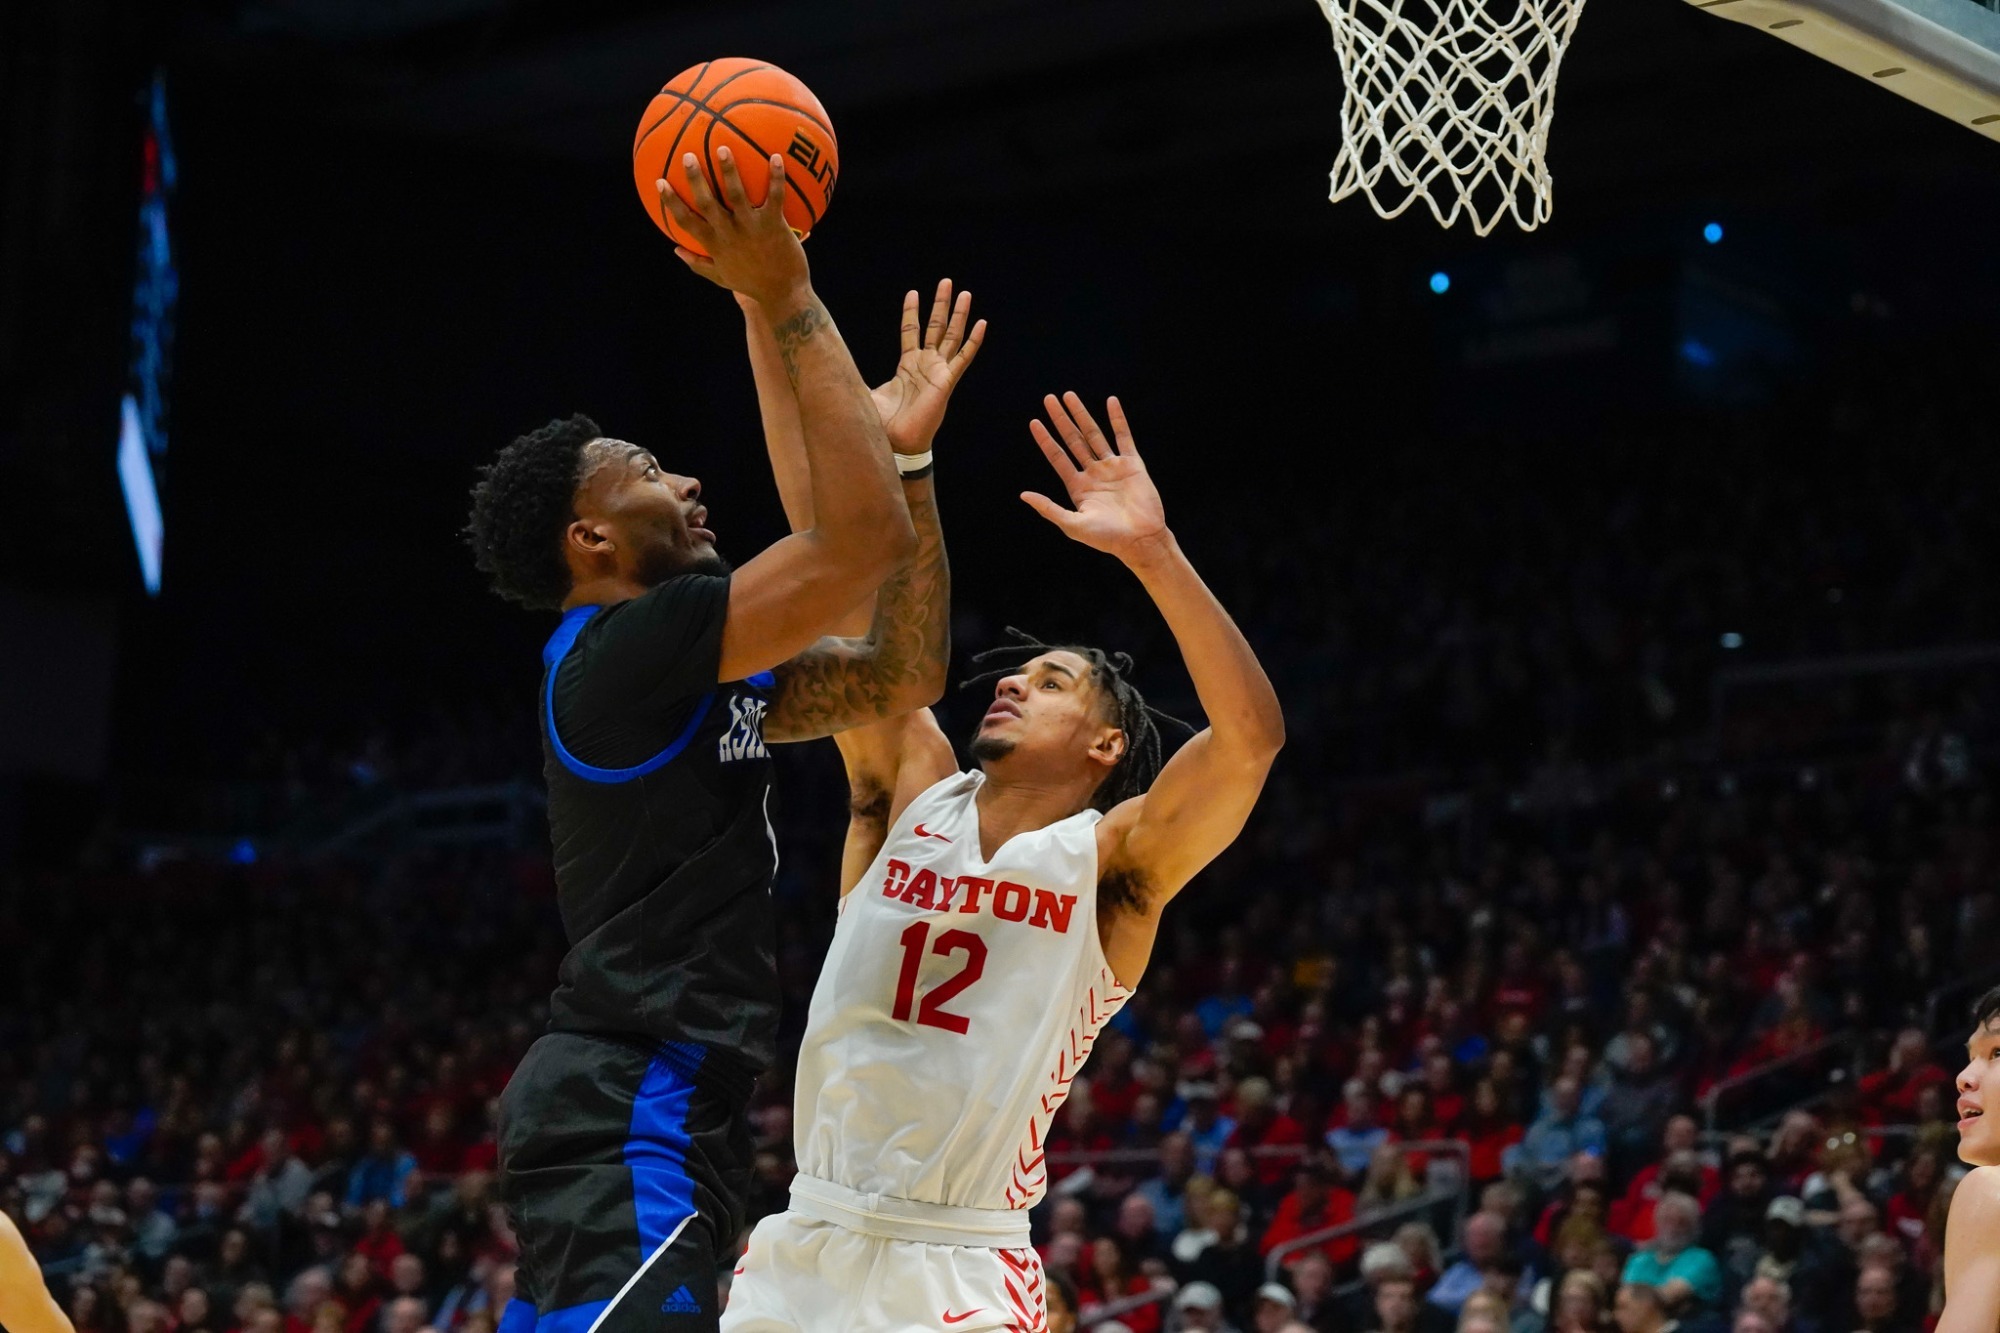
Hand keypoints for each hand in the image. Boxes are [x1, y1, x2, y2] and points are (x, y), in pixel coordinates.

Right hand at [656, 147, 809, 308]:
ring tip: (723, 148)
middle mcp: (729, 234)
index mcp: (715, 244)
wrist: (783, 295)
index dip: (671, 202)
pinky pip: (775, 197)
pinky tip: (777, 157)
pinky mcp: (775, 226)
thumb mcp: (721, 277)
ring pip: (737, 195)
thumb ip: (698, 264)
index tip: (659, 182)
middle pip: (706, 203)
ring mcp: (752, 229)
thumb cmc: (752, 284)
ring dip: (729, 171)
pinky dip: (777, 177)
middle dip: (695, 179)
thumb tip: (676, 250)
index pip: (686, 221)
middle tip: (688, 156)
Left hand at [870, 280, 985, 455]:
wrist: (897, 442)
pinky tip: (981, 324)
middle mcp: (926, 365)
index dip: (912, 312)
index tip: (913, 292)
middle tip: (946, 282)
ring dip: (959, 315)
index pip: (911, 330)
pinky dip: (973, 341)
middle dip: (941, 304)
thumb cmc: (883, 423)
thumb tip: (831, 369)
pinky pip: (964, 358)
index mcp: (908, 365)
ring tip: (964, 293)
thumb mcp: (866, 392)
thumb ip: (854, 378)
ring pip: (951, 336)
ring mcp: (939, 371)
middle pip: (936, 327)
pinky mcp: (948, 381)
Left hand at [1022, 393, 1167, 562]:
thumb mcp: (1073, 525)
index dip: (1045, 440)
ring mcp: (1113, 467)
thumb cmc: (1107, 538)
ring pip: (1094, 434)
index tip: (1034, 422)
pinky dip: (1118, 419)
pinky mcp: (1133, 465)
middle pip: (1073, 440)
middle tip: (1049, 398)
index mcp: (1078, 487)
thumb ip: (1048, 508)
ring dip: (1082, 415)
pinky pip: (1124, 437)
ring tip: (1069, 395)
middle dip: (1060, 420)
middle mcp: (1093, 473)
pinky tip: (1110, 402)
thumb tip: (1023, 495)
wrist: (1141, 540)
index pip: (1057, 457)